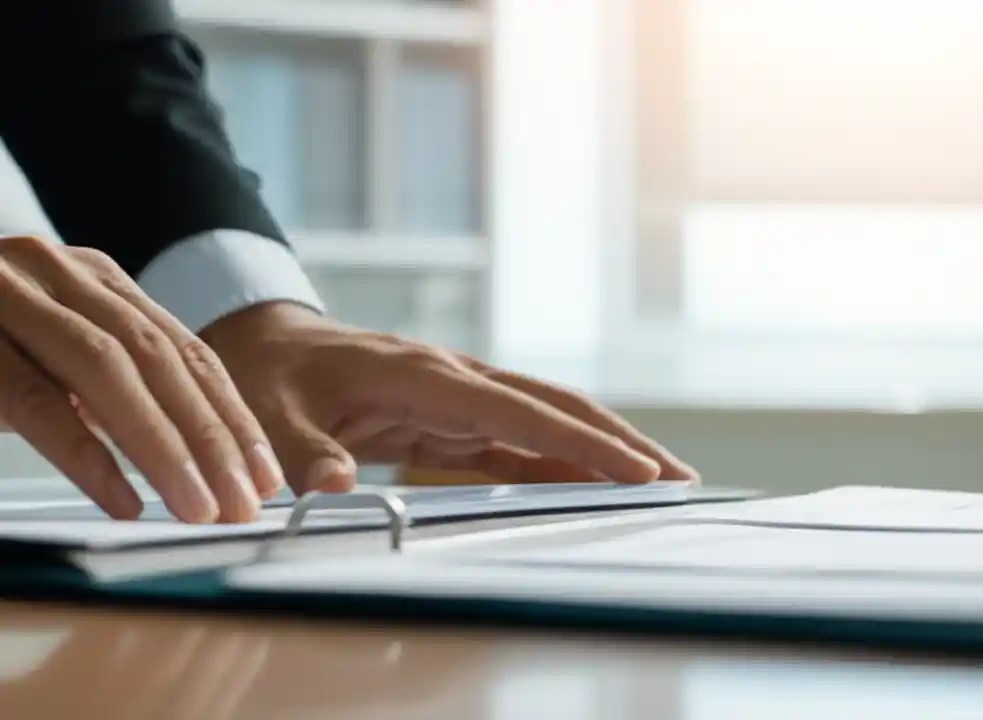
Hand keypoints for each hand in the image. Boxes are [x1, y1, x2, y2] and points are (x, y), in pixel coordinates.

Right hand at [0, 236, 284, 522]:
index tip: (265, 474)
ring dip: (163, 446)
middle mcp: (58, 272)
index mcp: (92, 278)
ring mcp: (6, 293)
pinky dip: (85, 452)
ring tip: (199, 507)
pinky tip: (123, 498)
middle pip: (160, 359)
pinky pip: (32, 398)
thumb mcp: (48, 348)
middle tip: (244, 503)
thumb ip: (105, 384)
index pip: (186, 349)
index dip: (231, 414)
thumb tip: (190, 453)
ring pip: (107, 372)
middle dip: (212, 437)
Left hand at [200, 302, 697, 491]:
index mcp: (421, 376)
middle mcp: (455, 379)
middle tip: (678, 480)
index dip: (575, 442)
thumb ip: (305, 452)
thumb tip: (338, 490)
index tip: (632, 469)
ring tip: (659, 482)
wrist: (267, 342)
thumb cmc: (270, 374)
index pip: (515, 412)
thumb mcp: (271, 414)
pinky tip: (596, 482)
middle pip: (554, 407)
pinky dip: (563, 460)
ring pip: (548, 419)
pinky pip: (520, 439)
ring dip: (604, 448)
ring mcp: (461, 395)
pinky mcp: (455, 417)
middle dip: (618, 442)